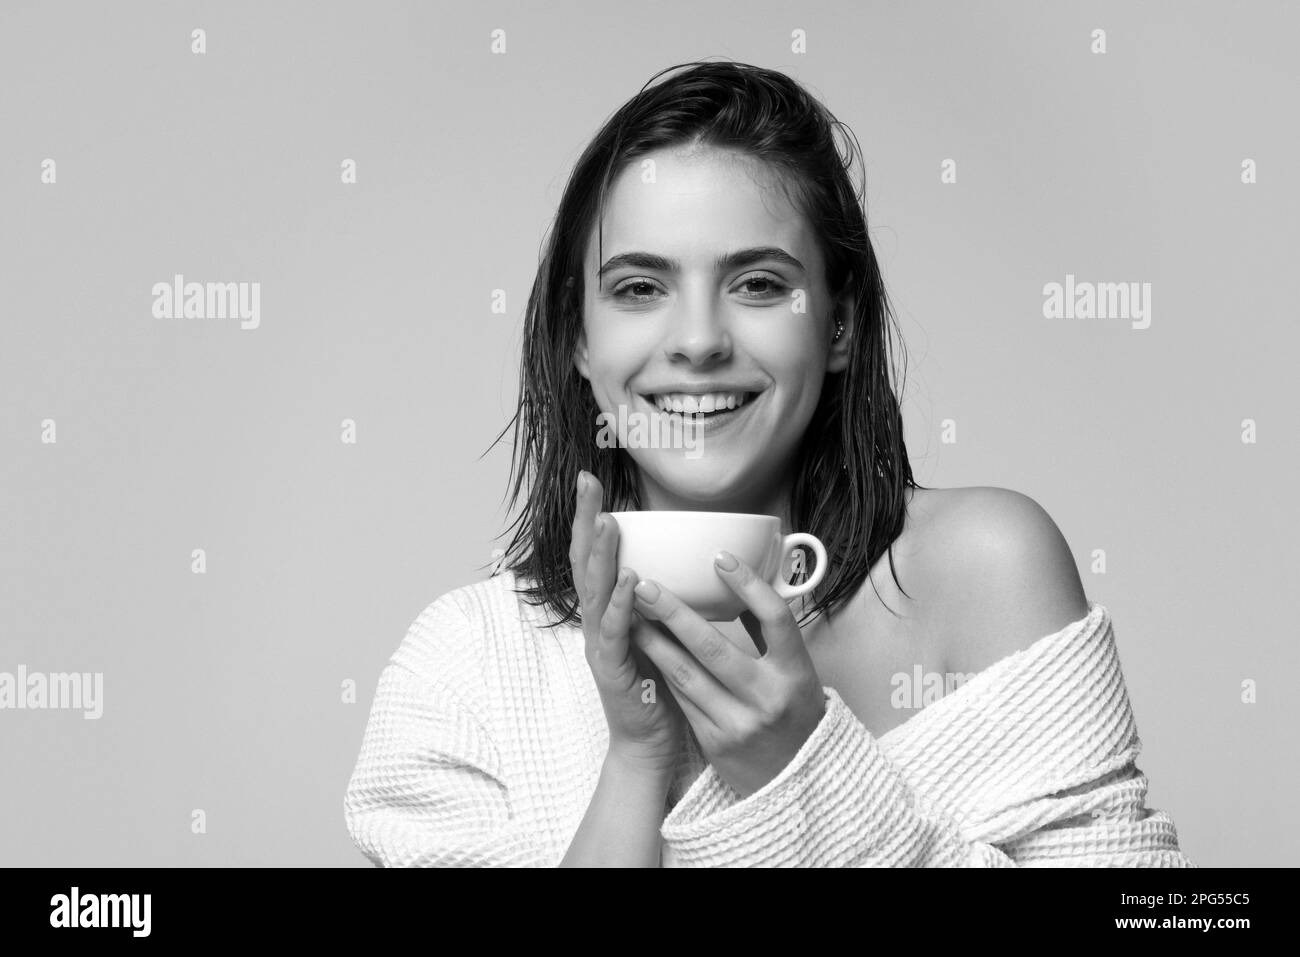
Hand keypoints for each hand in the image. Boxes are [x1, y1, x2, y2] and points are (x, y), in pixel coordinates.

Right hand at [570, 470, 683, 775]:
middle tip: (587, 483)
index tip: (589, 480)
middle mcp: (595, 624)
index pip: (593, 556)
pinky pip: (616, 633)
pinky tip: (630, 580)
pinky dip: (621, 604)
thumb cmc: (658, 689)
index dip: (588, 517)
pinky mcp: (613, 671)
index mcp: (606, 612)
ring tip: (606, 521)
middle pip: (583, 564)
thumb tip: (671, 559)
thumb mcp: (657, 632)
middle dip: (584, 521)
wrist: (649, 746)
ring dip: (600, 556)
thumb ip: (656, 598)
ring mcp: (601, 646)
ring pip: (595, 593)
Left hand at [629, 550, 827, 797]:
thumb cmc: (795, 714)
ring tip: (631, 612)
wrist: (794, 781)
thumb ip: (768, 633)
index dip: (748, 585)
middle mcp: (767, 698)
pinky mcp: (714, 742)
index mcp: (795, 674)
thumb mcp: (797, 673)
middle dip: (673, 612)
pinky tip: (644, 646)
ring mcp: (737, 723)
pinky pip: (682, 696)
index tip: (720, 558)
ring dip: (653, 640)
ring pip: (686, 673)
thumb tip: (740, 585)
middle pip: (713, 646)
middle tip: (645, 584)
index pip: (774, 618)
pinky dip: (662, 668)